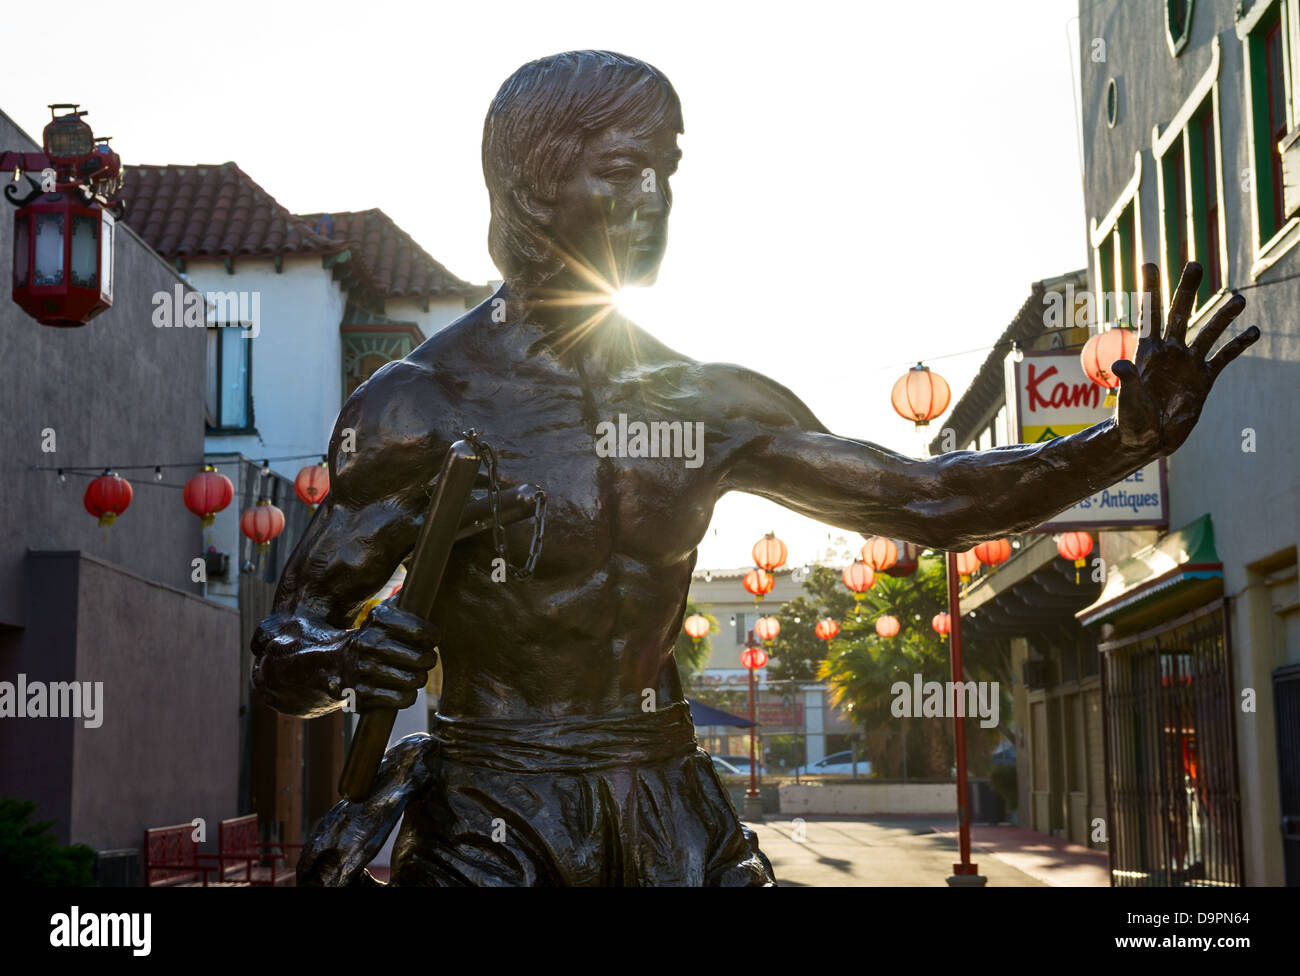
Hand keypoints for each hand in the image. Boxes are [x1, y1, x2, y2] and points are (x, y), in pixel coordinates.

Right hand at [340, 599, 438, 709]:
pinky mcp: (361, 694)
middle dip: (428, 660)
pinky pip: (402, 698)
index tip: (431, 639)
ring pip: (414, 680)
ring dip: (419, 678)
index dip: (432, 636)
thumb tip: (431, 581)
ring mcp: (362, 670)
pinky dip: (408, 695)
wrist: (335, 660)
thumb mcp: (387, 611)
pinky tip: (402, 688)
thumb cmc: (374, 634)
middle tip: (424, 658)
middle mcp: (367, 643)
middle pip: (421, 658)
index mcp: (377, 619)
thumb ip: (410, 598)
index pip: (420, 631)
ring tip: (413, 673)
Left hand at [1114, 262, 1259, 457]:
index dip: (1148, 290)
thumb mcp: (1128, 401)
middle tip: (1195, 264)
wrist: (1148, 439)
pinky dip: (1238, 345)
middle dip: (1186, 290)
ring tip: (1239, 300)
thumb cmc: (1131, 420)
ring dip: (1223, 317)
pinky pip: (1224, 357)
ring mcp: (1188, 363)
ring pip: (1208, 332)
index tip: (1148, 264)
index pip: (1148, 315)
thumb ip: (1127, 381)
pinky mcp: (1204, 378)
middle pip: (1179, 314)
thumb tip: (1121, 363)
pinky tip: (1253, 332)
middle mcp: (1169, 351)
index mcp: (1146, 351)